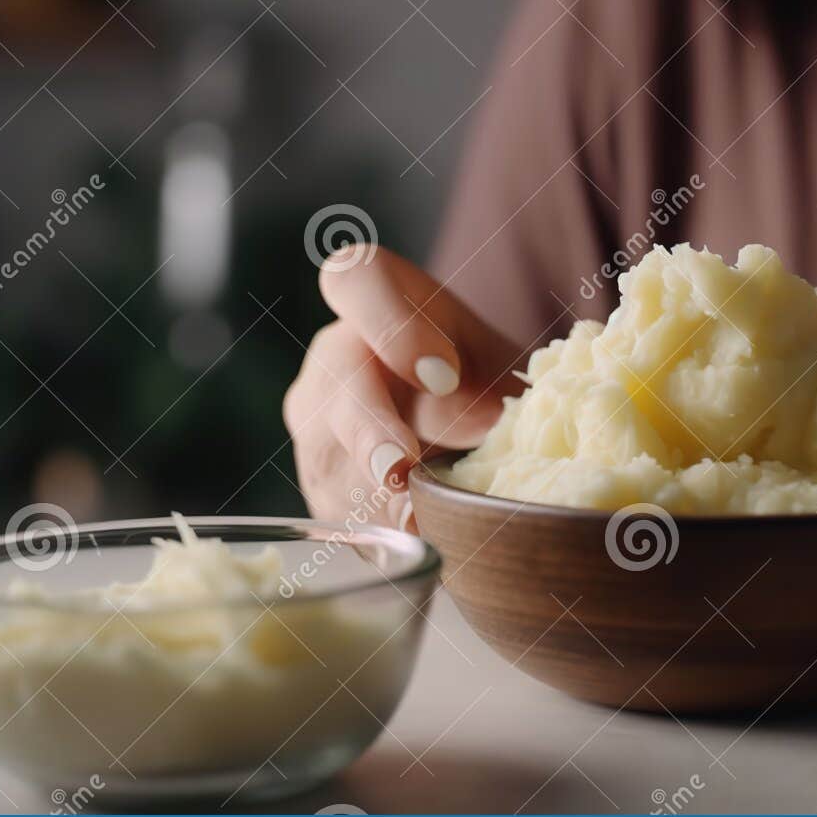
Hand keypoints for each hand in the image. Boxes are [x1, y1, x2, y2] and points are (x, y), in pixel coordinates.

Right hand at [283, 248, 523, 528]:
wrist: (456, 415)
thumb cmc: (479, 373)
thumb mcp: (498, 364)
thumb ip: (498, 386)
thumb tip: (502, 432)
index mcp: (374, 296)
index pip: (356, 280)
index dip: (392, 324)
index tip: (443, 372)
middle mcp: (332, 352)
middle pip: (333, 382)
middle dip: (368, 431)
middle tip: (401, 472)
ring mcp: (315, 418)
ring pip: (329, 453)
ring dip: (373, 493)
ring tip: (418, 520)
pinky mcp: (321, 477)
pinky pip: (336, 503)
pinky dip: (375, 524)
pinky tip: (414, 536)